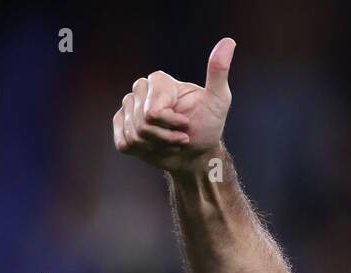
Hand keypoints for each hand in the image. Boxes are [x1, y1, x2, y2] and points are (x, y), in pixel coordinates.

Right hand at [112, 37, 235, 172]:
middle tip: (181, 136)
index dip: (171, 124)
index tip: (187, 124)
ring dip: (157, 146)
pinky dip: (143, 151)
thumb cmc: (208, 125)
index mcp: (159, 81)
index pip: (153, 111)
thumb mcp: (218, 100)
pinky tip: (156, 147)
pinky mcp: (122, 126)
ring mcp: (128, 108)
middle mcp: (140, 90)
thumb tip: (229, 42)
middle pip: (142, 124)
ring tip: (171, 142)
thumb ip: (218, 72)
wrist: (198, 152)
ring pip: (134, 135)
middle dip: (165, 137)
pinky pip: (124, 143)